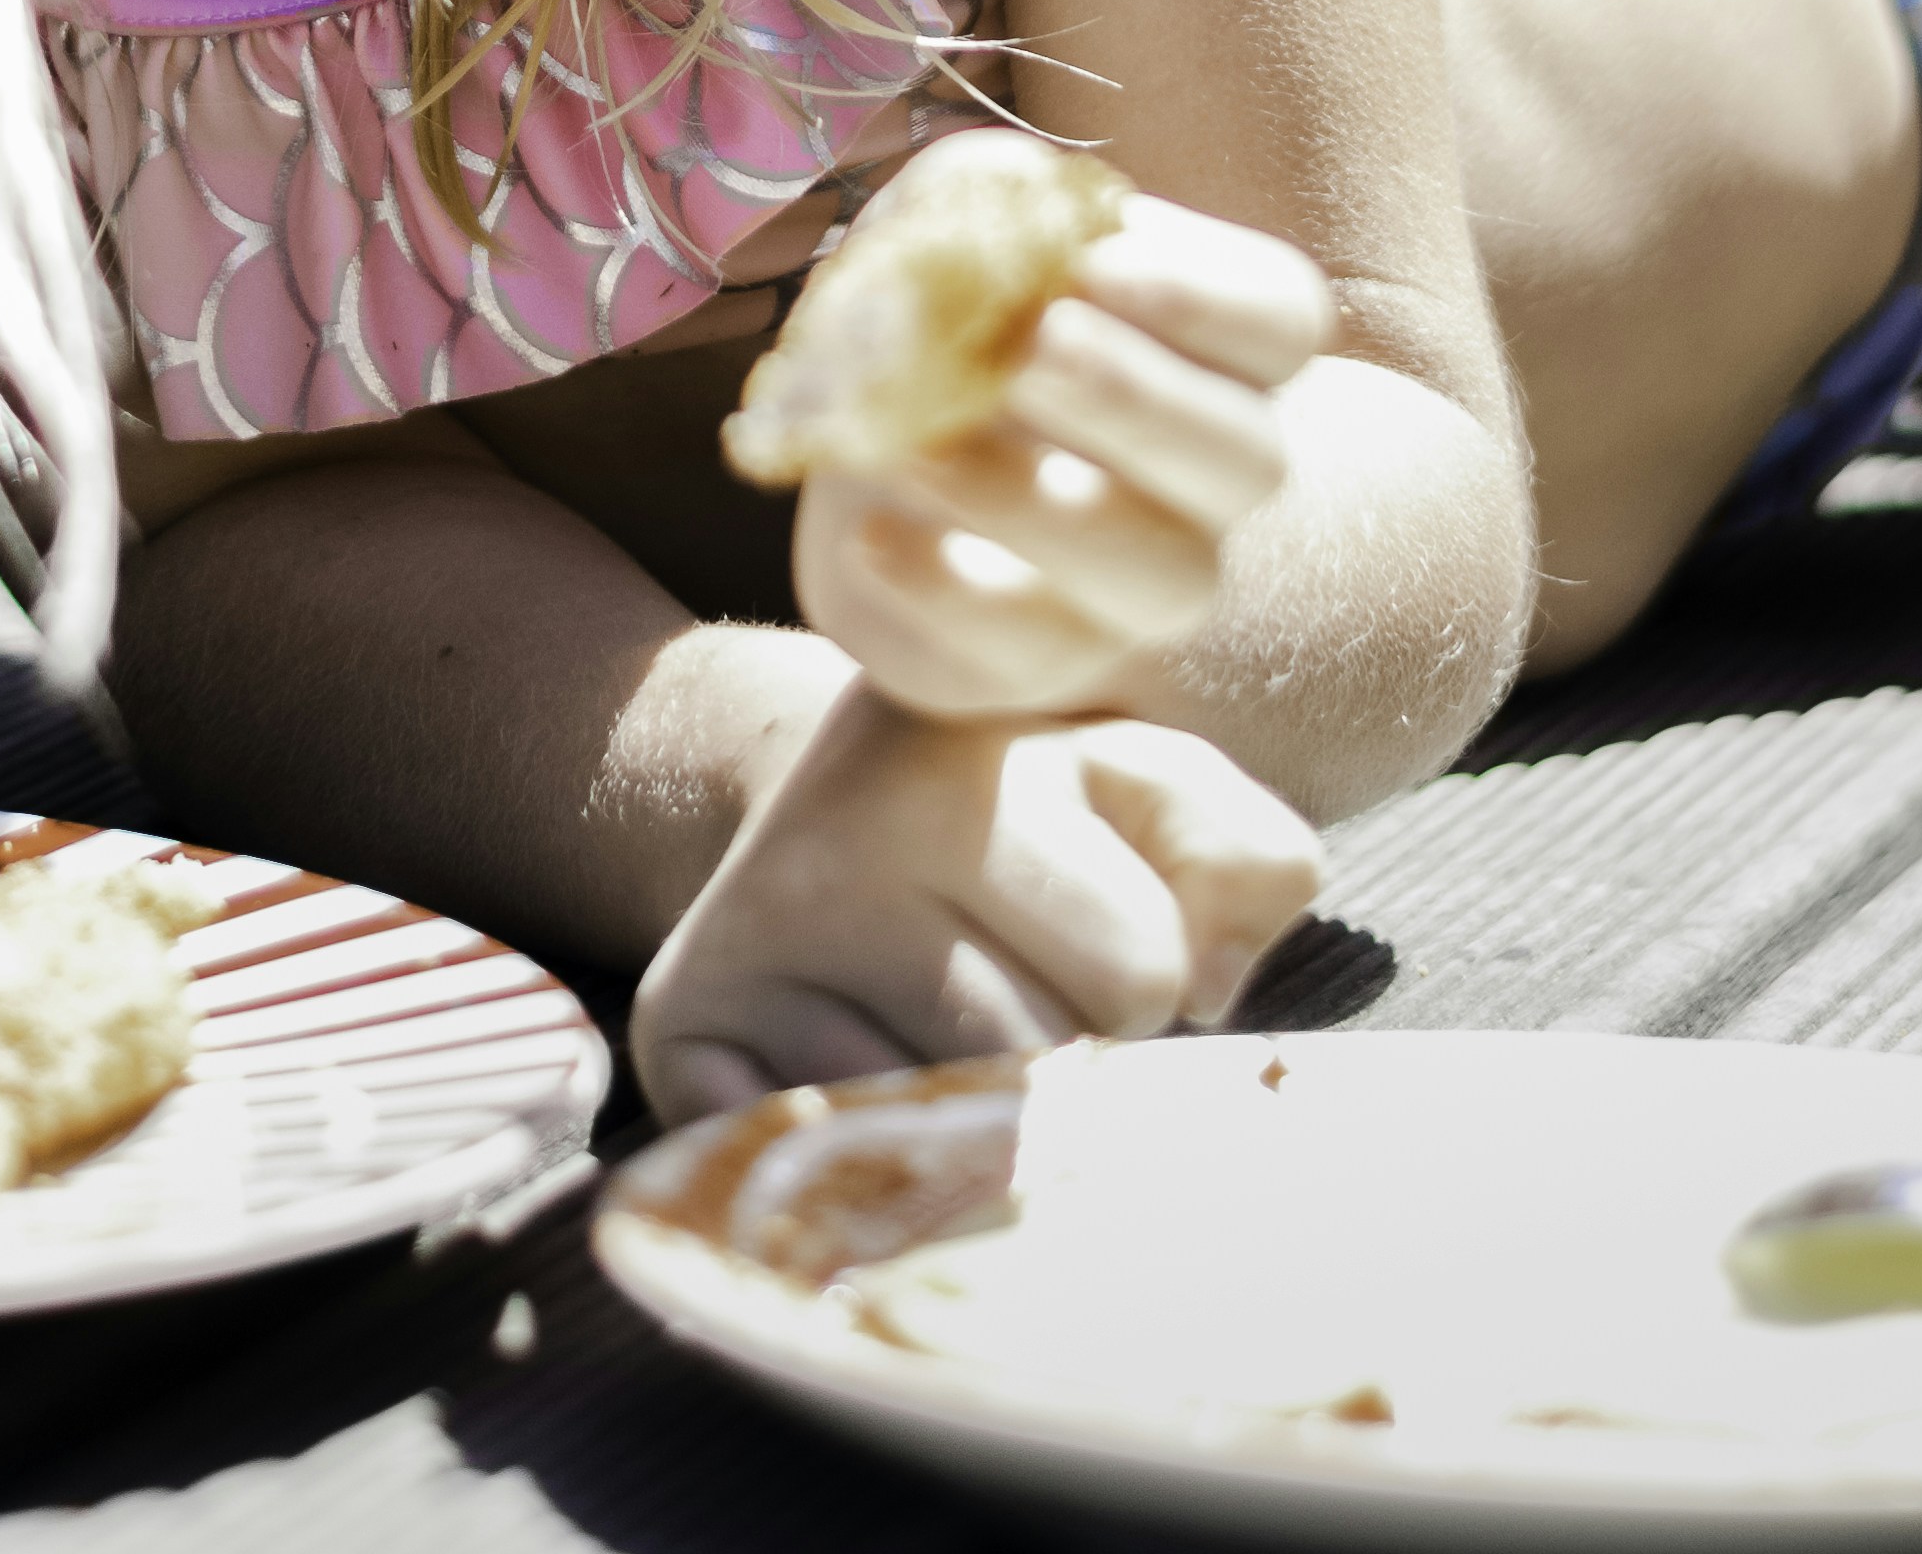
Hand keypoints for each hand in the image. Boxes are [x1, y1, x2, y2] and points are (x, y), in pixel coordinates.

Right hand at [630, 678, 1322, 1121]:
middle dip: (1065, 1054)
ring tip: (942, 1017)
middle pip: (1043, 1068)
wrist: (818, 789)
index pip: (1142, 972)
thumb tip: (1212, 985)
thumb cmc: (1028, 806)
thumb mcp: (1146, 782)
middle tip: (1008, 974)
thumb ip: (1244, 850)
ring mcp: (747, 936)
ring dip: (971, 1113)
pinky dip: (865, 1148)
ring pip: (941, 1132)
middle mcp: (838, 837)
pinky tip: (865, 1062)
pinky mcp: (677, 1025)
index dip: (1143, 973)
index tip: (1084, 916)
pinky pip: (827, 1167)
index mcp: (971, 754)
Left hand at [792, 188, 1332, 719]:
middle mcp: (1204, 477)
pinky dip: (947, 591)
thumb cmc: (937, 314)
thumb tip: (1030, 235)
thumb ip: (986, 202)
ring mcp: (1137, 582)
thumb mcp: (947, 227)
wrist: (862, 462)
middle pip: (1250, 456)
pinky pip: (1032, 650)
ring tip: (921, 447)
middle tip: (1029, 348)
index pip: (1281, 319)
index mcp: (1209, 348)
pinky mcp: (1045, 658)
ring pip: (1162, 572)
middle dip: (1140, 400)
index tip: (1097, 261)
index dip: (1208, 293)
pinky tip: (870, 534)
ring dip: (1037, 503)